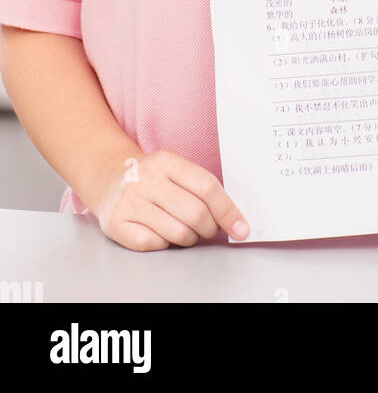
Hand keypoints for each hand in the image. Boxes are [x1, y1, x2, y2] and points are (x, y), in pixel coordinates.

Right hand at [92, 148, 249, 251]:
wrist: (109, 176)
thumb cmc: (153, 176)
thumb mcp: (176, 168)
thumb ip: (201, 187)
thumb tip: (234, 218)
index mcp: (167, 161)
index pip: (207, 188)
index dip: (228, 211)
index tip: (241, 229)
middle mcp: (146, 179)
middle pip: (195, 213)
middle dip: (210, 228)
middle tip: (209, 229)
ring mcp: (130, 202)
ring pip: (178, 233)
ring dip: (190, 238)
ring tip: (186, 230)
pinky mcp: (116, 224)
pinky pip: (154, 244)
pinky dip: (164, 243)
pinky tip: (161, 232)